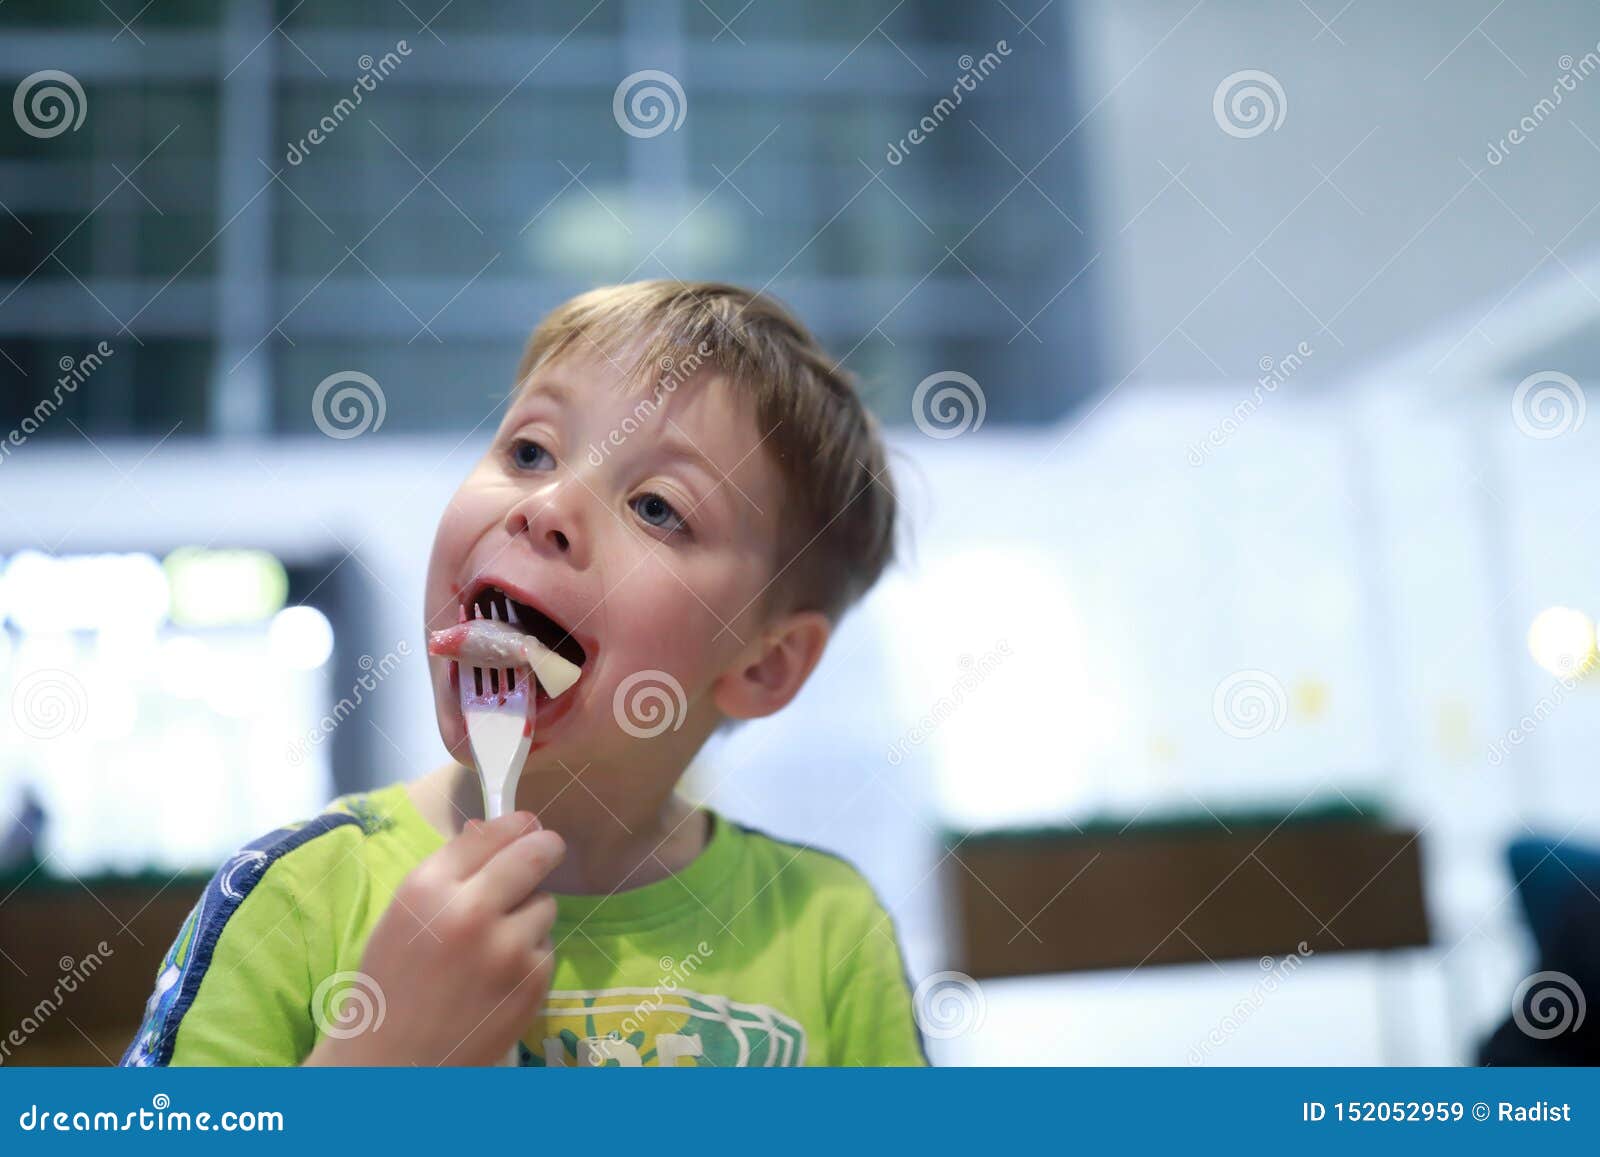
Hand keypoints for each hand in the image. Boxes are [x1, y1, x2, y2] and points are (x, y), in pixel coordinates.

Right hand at [305, 811, 564, 1065]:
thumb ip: (450, 871)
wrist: (391, 1065)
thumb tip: (494, 825)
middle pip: (535, 855)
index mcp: (427, 889)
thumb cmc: (391, 986)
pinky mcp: (531, 982)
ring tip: (495, 943)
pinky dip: (531, 955)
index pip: (489, 833)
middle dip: (545, 849)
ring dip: (530, 914)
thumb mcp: (404, 916)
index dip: (515, 825)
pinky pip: (547, 947)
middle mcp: (470, 911)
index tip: (528, 824)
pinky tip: (499, 977)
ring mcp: (506, 949)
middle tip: (548, 850)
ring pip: (545, 903)